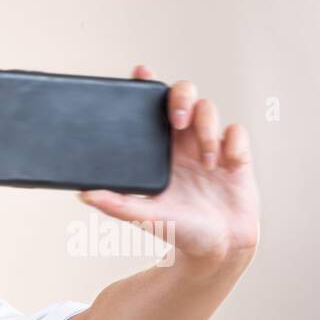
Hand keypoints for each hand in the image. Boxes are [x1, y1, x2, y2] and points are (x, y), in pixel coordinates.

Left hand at [78, 65, 260, 271]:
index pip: (152, 108)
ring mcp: (210, 145)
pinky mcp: (236, 155)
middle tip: (178, 121)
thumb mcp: (144, 216)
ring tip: (206, 164)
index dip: (148, 85)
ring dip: (206, 131)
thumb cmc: (177, 229)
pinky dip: (232, 145)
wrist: (215, 248)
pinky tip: (225, 165)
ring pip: (210, 109)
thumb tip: (82, 193)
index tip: (140, 71)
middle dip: (182, 98)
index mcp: (159, 149)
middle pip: (184, 94)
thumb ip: (115, 204)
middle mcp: (183, 141)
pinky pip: (237, 132)